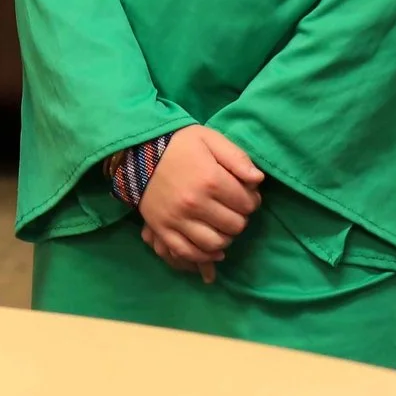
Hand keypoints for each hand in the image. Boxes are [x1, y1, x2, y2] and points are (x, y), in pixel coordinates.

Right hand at [138, 125, 263, 282]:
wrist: (137, 152)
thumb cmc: (178, 144)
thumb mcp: (210, 139)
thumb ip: (237, 157)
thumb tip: (258, 180)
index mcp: (211, 180)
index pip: (248, 204)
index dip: (251, 200)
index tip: (244, 195)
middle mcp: (195, 203)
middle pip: (235, 226)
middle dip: (239, 218)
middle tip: (231, 210)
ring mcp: (176, 219)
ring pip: (215, 243)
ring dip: (225, 238)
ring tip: (221, 227)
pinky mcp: (161, 228)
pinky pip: (187, 251)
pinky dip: (204, 256)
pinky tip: (212, 250)